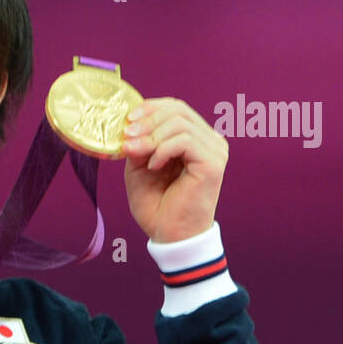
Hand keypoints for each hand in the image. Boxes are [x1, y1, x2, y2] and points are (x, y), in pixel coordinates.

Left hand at [121, 97, 227, 242]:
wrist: (169, 235)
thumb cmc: (157, 204)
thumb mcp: (139, 167)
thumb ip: (139, 143)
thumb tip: (133, 125)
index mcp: (195, 139)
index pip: (176, 108)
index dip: (150, 107)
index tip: (128, 120)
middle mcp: (210, 141)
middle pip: (178, 110)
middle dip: (148, 119)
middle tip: (127, 135)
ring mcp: (214, 151)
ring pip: (180, 123)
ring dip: (151, 136)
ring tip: (135, 154)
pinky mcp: (213, 163)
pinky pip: (185, 140)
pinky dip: (162, 150)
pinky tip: (154, 166)